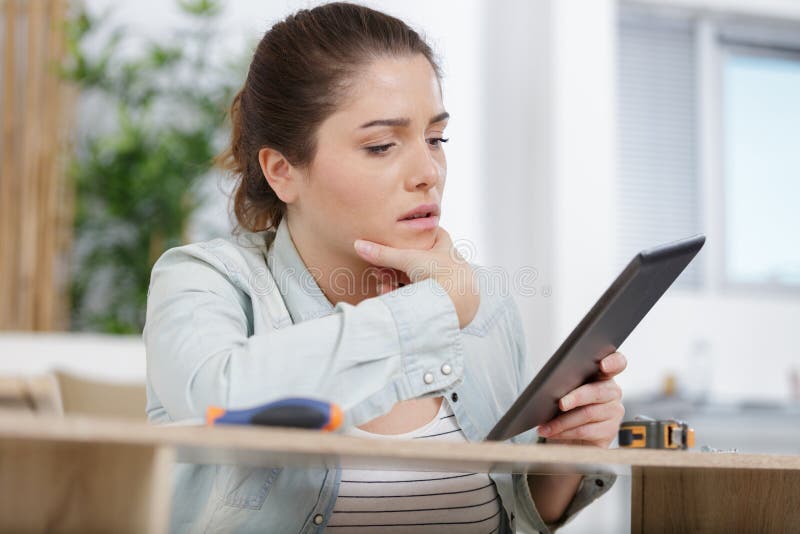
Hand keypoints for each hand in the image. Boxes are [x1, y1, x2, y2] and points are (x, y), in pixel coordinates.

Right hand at [353, 227, 479, 328]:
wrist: (459, 303)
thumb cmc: (440, 273)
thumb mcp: (409, 259)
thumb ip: (383, 254)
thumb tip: (358, 244)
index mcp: (446, 249)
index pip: (436, 235)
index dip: (421, 235)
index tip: (406, 236)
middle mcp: (448, 265)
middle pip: (419, 261)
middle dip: (395, 268)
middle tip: (380, 271)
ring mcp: (446, 284)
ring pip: (416, 281)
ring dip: (396, 284)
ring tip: (384, 287)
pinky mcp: (441, 303)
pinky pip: (419, 297)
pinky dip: (403, 297)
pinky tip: (391, 298)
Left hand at [536, 352, 626, 447]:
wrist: (573, 437)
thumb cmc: (568, 407)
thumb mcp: (567, 390)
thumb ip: (566, 382)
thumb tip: (550, 386)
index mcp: (604, 375)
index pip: (617, 363)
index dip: (612, 362)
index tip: (603, 365)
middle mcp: (613, 392)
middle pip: (596, 392)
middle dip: (576, 398)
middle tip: (560, 404)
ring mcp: (614, 412)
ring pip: (588, 413)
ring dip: (562, 421)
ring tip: (545, 425)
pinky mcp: (610, 431)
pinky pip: (585, 431)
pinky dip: (565, 432)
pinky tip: (552, 432)